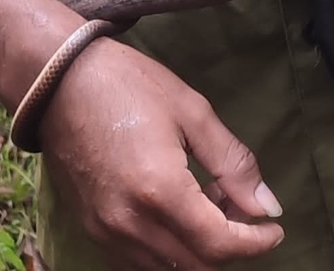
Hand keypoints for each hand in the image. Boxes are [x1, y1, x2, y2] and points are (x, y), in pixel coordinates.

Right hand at [39, 39, 284, 269]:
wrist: (59, 80)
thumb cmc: (129, 84)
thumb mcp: (192, 111)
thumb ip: (233, 164)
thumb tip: (267, 207)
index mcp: (160, 191)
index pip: (219, 246)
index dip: (255, 243)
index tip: (274, 227)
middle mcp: (130, 223)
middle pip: (197, 266)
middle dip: (231, 247)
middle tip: (244, 211)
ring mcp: (105, 231)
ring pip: (168, 269)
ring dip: (200, 250)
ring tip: (211, 205)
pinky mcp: (91, 229)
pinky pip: (140, 260)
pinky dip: (169, 249)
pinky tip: (178, 211)